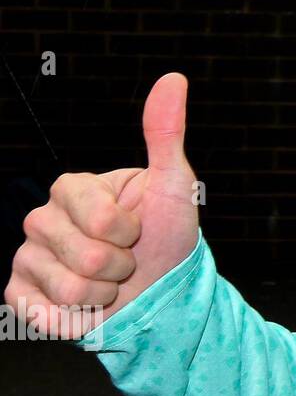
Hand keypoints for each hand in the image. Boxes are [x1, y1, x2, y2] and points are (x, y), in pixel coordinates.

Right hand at [5, 74, 199, 339]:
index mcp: (73, 189)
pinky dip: (74, 316)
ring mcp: (28, 256)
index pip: (99, 218)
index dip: (128, 232)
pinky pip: (40, 310)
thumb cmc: (167, 237)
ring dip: (103, 293)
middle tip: (128, 261)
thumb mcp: (175, 184)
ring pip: (69, 287)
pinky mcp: (20, 294)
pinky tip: (87, 306)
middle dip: (120, 266)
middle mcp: (43, 218)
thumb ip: (166, 133)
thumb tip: (173, 79)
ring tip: (111, 283)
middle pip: (86, 255)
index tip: (138, 230)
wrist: (159, 293)